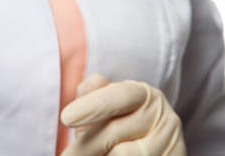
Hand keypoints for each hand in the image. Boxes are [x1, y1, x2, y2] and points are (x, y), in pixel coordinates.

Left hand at [60, 73, 185, 154]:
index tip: (66, 117)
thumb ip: (96, 94)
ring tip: (99, 154)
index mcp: (145, 95)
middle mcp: (163, 117)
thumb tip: (90, 86)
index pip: (119, 96)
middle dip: (85, 145)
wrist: (154, 150)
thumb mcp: (110, 108)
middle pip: (114, 131)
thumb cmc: (123, 129)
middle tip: (64, 155)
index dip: (92, 106)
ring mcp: (171, 144)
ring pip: (122, 153)